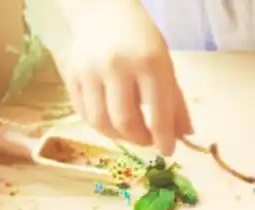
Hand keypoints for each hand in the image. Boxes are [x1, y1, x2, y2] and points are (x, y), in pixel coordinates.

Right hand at [63, 0, 191, 154]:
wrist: (103, 12)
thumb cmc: (141, 42)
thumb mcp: (166, 66)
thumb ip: (175, 102)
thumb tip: (184, 136)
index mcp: (149, 63)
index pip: (158, 113)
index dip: (164, 139)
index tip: (168, 152)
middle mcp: (117, 66)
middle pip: (125, 122)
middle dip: (140, 140)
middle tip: (148, 141)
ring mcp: (89, 70)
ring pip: (100, 122)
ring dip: (119, 137)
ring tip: (131, 132)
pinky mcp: (70, 74)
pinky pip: (84, 113)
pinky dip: (101, 125)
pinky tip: (113, 122)